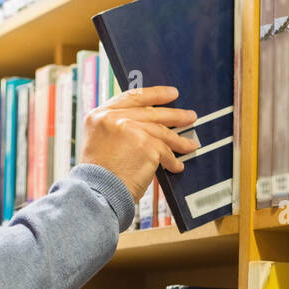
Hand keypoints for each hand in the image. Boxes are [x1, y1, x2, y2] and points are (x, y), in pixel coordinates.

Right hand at [78, 85, 199, 202]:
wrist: (97, 194)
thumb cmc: (98, 177)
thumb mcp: (99, 143)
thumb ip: (117, 130)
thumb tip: (146, 126)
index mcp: (99, 116)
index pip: (132, 97)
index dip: (154, 94)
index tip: (170, 94)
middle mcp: (114, 118)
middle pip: (151, 112)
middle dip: (174, 115)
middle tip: (189, 116)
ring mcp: (131, 130)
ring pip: (161, 131)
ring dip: (179, 140)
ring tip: (190, 144)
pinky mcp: (146, 145)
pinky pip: (165, 151)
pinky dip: (172, 161)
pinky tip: (176, 166)